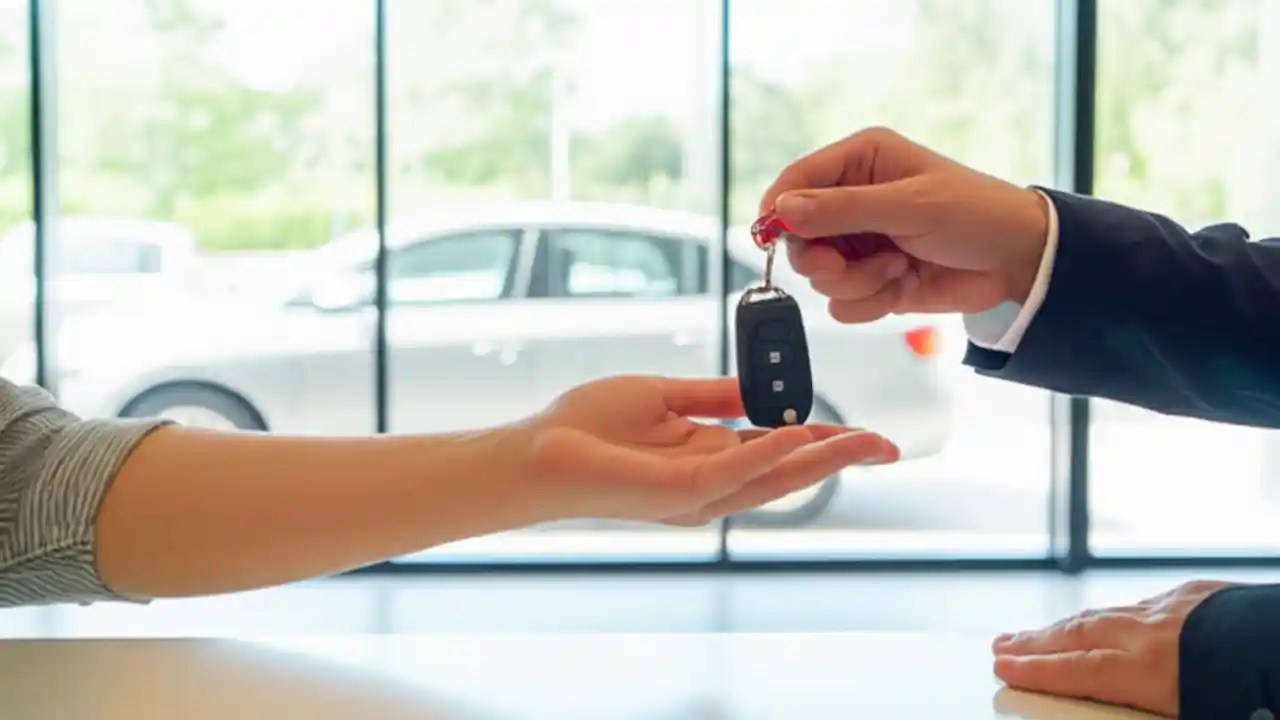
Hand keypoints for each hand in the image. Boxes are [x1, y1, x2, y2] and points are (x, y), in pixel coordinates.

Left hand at [523, 375, 898, 524]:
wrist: (538, 451)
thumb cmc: (587, 424)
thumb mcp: (663, 396)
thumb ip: (713, 396)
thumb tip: (758, 390)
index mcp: (708, 456)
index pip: (778, 449)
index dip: (823, 441)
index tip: (865, 435)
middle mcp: (710, 482)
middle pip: (788, 472)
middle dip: (839, 457)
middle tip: (888, 447)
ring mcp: (697, 493)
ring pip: (773, 478)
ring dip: (821, 459)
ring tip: (866, 444)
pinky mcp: (679, 493)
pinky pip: (734, 473)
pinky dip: (770, 454)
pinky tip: (798, 437)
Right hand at [759, 126, 1051, 323]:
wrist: (1018, 262)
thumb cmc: (976, 215)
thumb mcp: (908, 206)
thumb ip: (841, 210)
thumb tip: (784, 209)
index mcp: (860, 161)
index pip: (796, 181)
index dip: (779, 210)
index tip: (771, 236)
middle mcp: (853, 199)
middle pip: (798, 237)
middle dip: (823, 259)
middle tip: (846, 265)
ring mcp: (861, 242)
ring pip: (820, 276)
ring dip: (857, 282)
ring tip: (897, 269)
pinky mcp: (872, 278)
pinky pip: (842, 303)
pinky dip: (871, 302)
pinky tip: (904, 284)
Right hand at [992, 580, 1236, 717]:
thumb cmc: (1258, 693)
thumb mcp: (1196, 717)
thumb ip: (1152, 711)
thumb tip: (1114, 705)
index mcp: (1150, 669)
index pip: (1077, 669)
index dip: (1035, 669)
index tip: (1002, 667)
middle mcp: (1153, 633)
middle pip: (1080, 636)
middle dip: (1036, 642)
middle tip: (1003, 644)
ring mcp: (1177, 610)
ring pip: (1108, 615)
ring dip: (1067, 625)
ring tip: (1040, 631)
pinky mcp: (1203, 596)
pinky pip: (1146, 604)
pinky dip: (1118, 613)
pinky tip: (1115, 616)